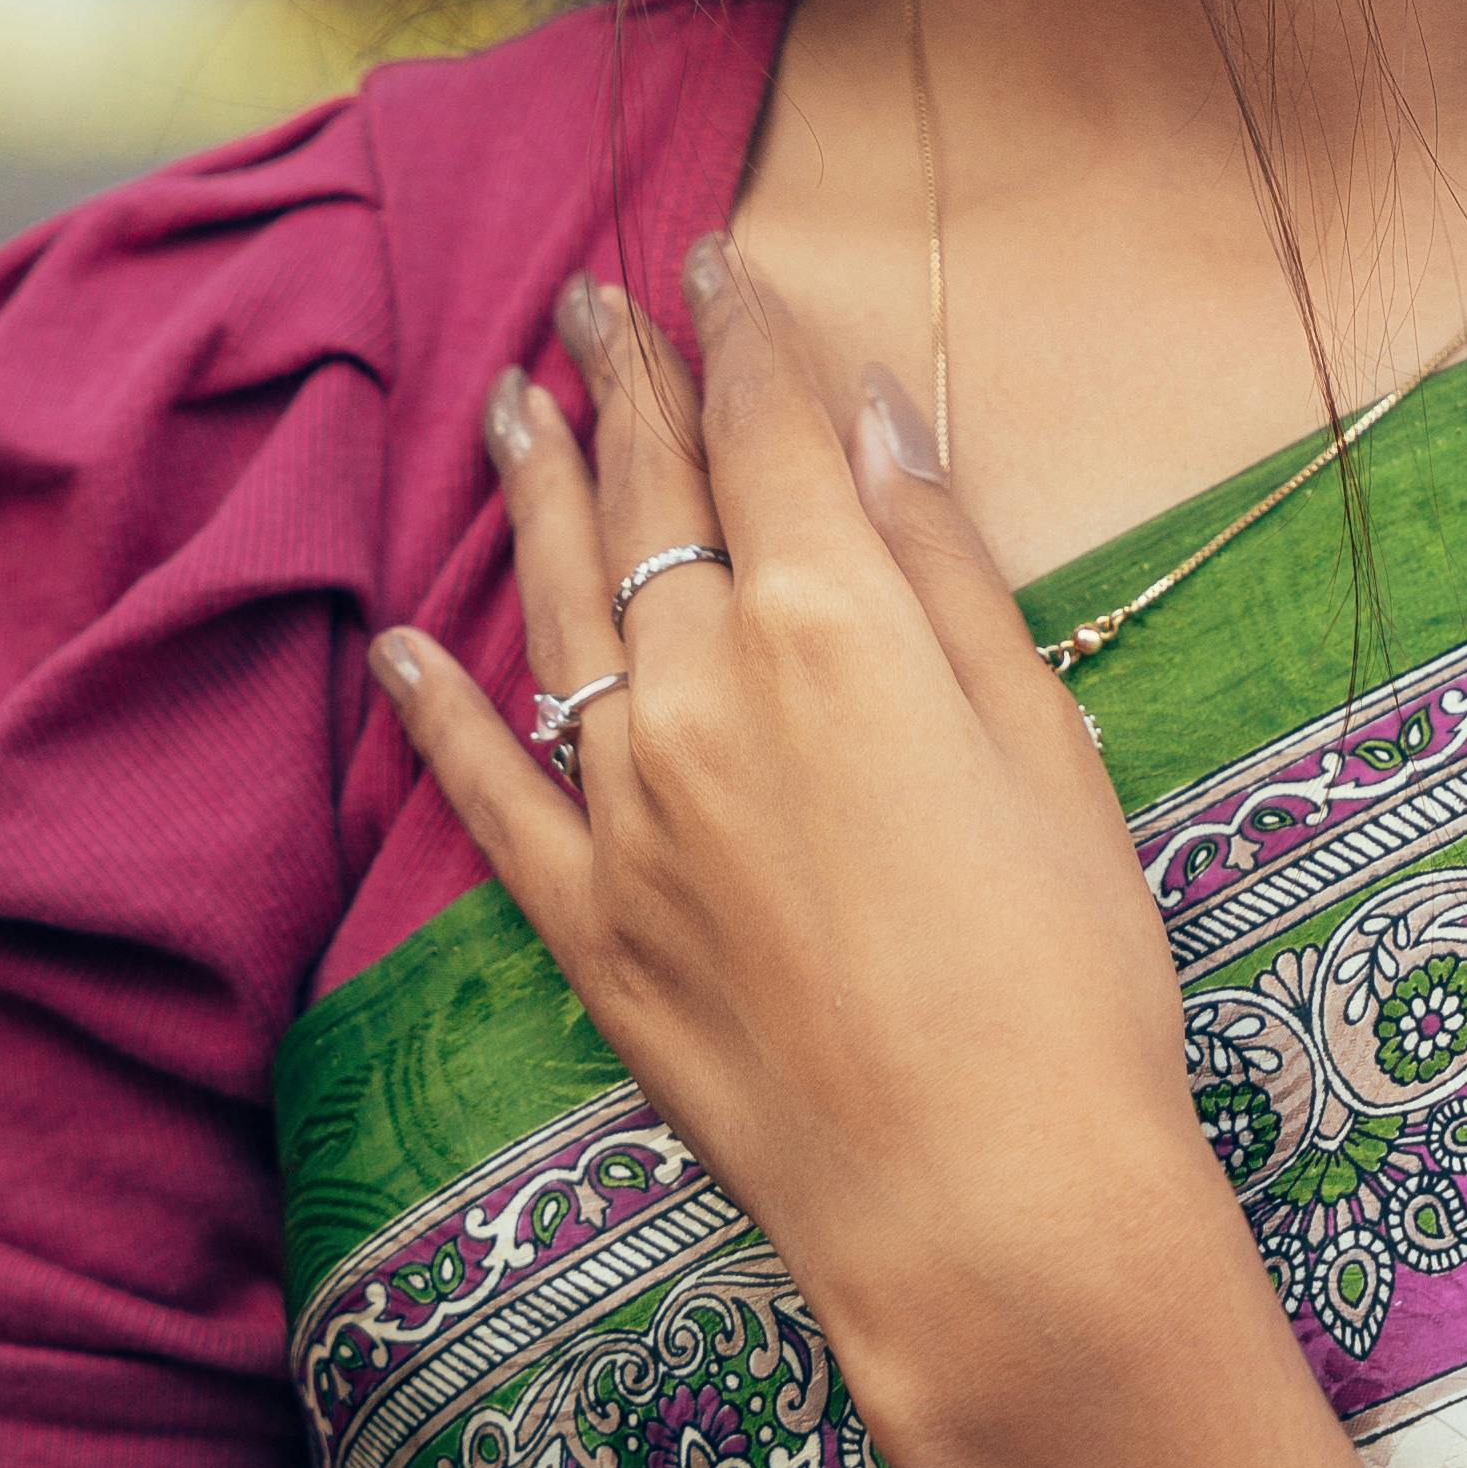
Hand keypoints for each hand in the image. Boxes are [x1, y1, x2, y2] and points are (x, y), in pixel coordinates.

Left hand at [370, 235, 1248, 1467]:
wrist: (989, 1205)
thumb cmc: (1066, 974)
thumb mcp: (1043, 737)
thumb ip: (944, 572)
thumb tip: (876, 421)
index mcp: (832, 625)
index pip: (769, 426)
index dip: (745, 330)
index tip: (718, 263)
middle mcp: (703, 691)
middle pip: (653, 494)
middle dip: (630, 382)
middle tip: (595, 300)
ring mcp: (628, 808)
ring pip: (558, 607)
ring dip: (535, 492)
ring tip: (514, 402)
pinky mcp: (589, 923)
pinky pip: (486, 788)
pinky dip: (436, 709)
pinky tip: (400, 646)